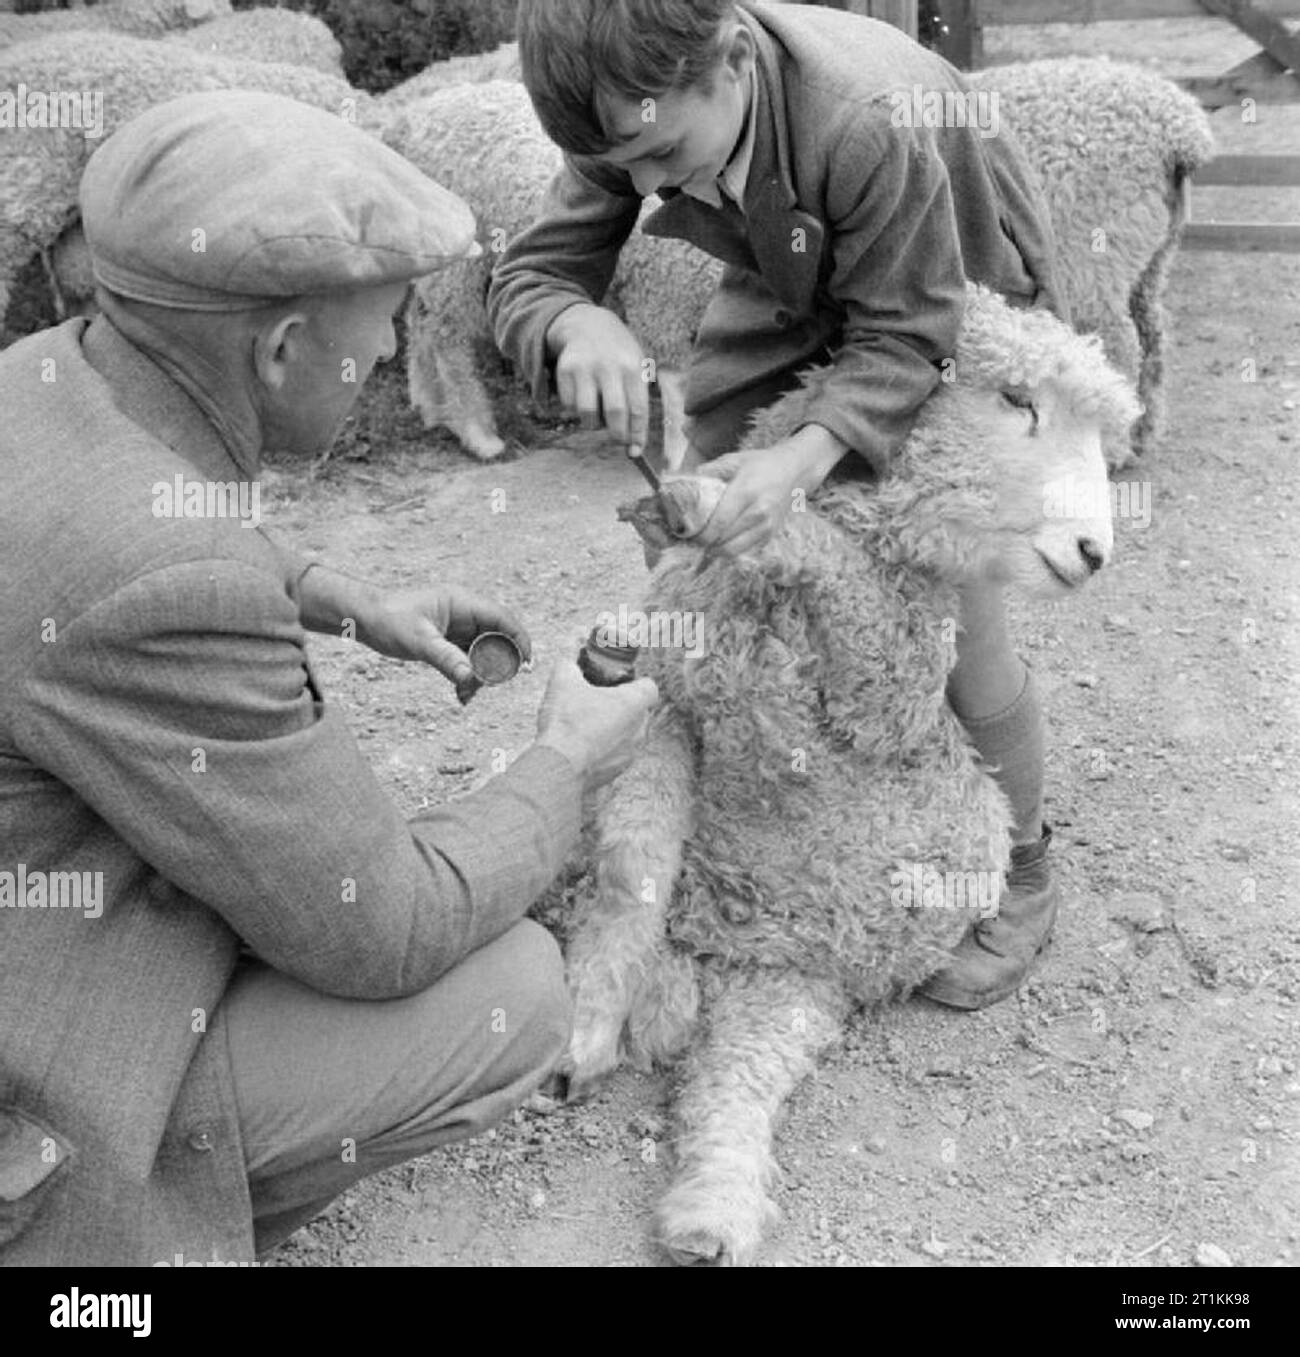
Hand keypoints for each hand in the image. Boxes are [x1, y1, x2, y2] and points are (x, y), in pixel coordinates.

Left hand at [358, 586, 531, 688]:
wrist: (364, 619)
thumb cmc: (388, 620)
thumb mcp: (418, 641)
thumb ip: (446, 659)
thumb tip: (472, 678)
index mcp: (462, 603)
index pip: (502, 619)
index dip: (519, 639)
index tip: (527, 664)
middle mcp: (465, 614)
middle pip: (499, 639)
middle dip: (497, 665)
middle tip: (485, 685)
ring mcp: (459, 628)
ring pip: (485, 653)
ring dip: (481, 676)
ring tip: (465, 694)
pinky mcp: (451, 641)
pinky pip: (470, 660)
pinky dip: (469, 677)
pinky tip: (461, 695)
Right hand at [535, 659, 658, 790]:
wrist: (559, 765)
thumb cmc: (568, 724)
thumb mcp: (563, 682)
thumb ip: (568, 667)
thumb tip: (567, 666)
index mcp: (634, 702)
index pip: (649, 687)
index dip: (635, 683)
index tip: (620, 684)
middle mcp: (639, 729)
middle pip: (640, 712)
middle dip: (621, 707)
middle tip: (598, 703)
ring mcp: (630, 753)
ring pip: (628, 736)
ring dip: (613, 730)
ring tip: (587, 727)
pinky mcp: (616, 772)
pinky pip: (615, 756)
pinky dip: (602, 750)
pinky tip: (581, 747)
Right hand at [548, 303, 649, 448]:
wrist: (587, 324)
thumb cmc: (618, 355)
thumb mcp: (636, 367)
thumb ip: (637, 402)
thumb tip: (634, 446)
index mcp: (633, 366)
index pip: (638, 409)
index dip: (637, 434)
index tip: (635, 451)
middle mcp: (609, 366)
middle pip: (614, 413)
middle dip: (617, 434)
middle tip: (617, 439)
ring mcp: (585, 367)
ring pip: (587, 413)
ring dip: (593, 424)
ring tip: (598, 414)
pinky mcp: (565, 370)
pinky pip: (569, 405)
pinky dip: (576, 410)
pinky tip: (583, 397)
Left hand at [694, 425, 849, 556]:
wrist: (794, 471)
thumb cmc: (761, 464)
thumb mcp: (734, 460)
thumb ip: (709, 471)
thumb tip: (685, 482)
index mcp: (746, 492)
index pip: (719, 523)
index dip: (700, 534)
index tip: (686, 532)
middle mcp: (758, 513)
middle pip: (724, 541)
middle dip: (704, 543)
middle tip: (691, 538)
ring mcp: (766, 527)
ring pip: (734, 551)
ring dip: (715, 550)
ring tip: (704, 542)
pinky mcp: (770, 536)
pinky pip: (744, 551)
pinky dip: (729, 550)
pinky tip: (720, 542)